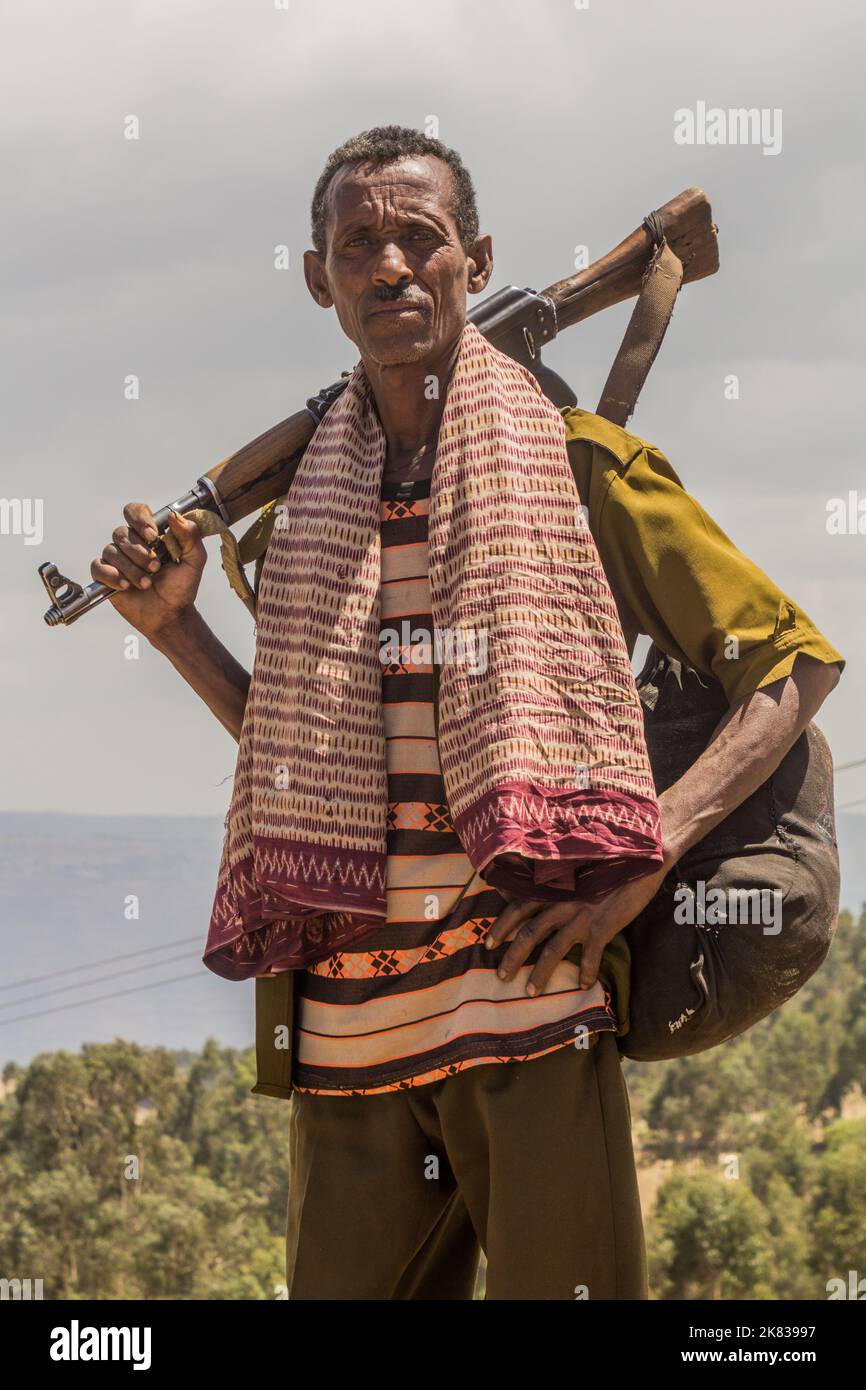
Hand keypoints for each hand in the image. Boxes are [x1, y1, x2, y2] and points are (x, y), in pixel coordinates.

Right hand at [90, 503, 205, 640]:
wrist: (170, 615)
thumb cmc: (181, 587)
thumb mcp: (194, 561)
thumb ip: (190, 536)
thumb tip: (174, 515)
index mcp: (150, 534)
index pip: (135, 512)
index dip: (140, 520)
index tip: (153, 536)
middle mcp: (131, 543)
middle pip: (122, 533)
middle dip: (139, 552)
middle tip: (155, 568)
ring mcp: (117, 559)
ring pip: (111, 551)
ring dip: (130, 568)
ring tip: (146, 584)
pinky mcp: (106, 575)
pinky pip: (98, 567)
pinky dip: (112, 576)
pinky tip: (125, 586)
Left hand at [484, 862, 668, 995]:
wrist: (639, 860)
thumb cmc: (606, 863)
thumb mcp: (576, 870)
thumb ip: (558, 884)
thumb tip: (539, 894)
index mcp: (553, 888)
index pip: (518, 907)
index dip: (502, 926)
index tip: (488, 943)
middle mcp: (562, 902)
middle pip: (530, 933)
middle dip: (513, 957)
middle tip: (501, 976)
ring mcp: (581, 915)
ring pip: (553, 949)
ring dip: (540, 973)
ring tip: (531, 991)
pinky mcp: (603, 926)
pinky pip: (590, 956)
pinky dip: (586, 973)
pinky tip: (585, 986)